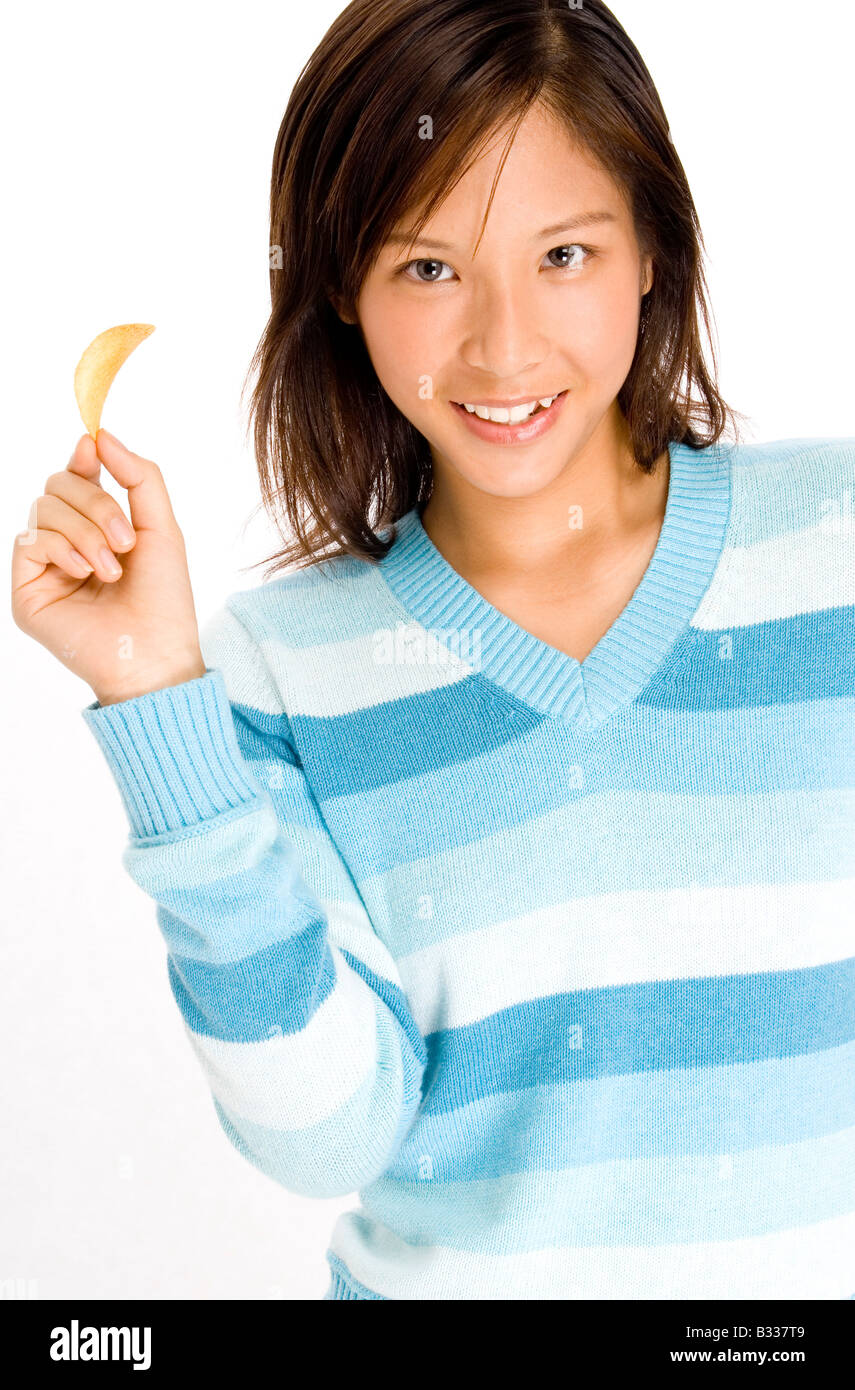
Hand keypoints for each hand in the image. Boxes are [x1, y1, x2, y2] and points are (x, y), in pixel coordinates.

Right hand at [11, 431, 206, 704]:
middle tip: (126, 540)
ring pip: (43, 507)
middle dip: (96, 503)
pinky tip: (85, 573)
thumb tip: (100, 435)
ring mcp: (45, 566)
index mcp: (100, 527)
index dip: (84, 458)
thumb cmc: (164, 599)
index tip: (92, 448)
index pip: (79, 476)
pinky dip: (62, 547)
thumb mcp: (162, 526)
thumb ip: (139, 476)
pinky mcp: (27, 589)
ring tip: (111, 568)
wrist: (155, 653)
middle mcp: (69, 542)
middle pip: (58, 484)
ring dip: (84, 531)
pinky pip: (28, 539)